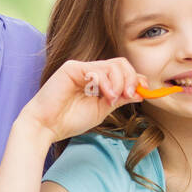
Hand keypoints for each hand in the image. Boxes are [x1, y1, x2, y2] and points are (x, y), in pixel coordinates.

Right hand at [19, 58, 143, 144]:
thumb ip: (120, 99)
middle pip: (121, 64)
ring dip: (119, 83)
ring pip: (112, 65)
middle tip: (130, 95)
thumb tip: (141, 92)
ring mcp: (81, 68)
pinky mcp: (72, 68)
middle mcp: (91, 71)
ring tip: (113, 99)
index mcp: (99, 80)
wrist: (46, 127)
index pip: (122, 71)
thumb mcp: (102, 110)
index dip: (136, 78)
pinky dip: (106, 82)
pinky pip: (96, 69)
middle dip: (131, 79)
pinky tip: (105, 95)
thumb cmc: (69, 120)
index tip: (145, 90)